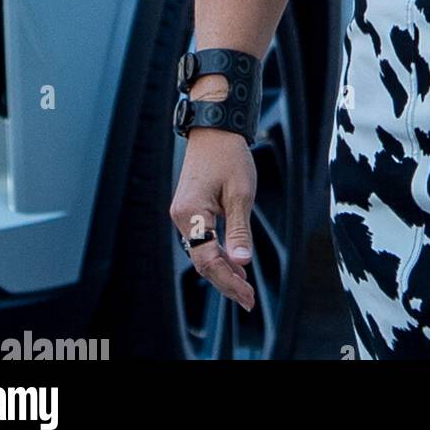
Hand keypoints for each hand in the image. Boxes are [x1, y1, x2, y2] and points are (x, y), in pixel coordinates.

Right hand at [169, 93, 258, 311]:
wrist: (214, 129)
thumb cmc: (229, 157)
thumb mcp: (240, 193)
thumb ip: (239, 231)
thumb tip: (242, 264)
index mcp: (191, 214)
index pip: (208, 260)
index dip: (228, 280)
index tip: (247, 296)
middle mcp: (181, 218)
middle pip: (202, 261)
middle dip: (225, 282)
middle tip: (248, 300)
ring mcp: (184, 215)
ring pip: (202, 252)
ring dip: (223, 270)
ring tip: (244, 288)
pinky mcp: (190, 210)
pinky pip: (202, 240)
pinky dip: (218, 254)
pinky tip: (235, 264)